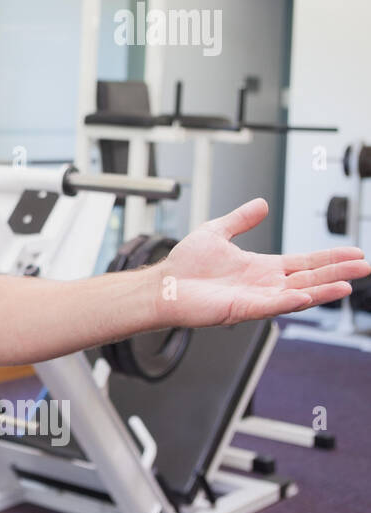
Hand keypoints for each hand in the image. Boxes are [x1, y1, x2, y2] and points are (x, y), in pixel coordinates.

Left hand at [158, 198, 369, 327]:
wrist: (163, 284)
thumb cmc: (185, 265)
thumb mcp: (217, 232)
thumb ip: (241, 219)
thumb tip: (261, 204)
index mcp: (262, 267)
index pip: (304, 262)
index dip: (329, 257)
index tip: (354, 253)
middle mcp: (264, 284)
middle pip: (309, 278)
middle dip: (338, 272)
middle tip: (365, 267)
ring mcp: (256, 298)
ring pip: (297, 294)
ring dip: (322, 290)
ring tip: (347, 285)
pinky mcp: (242, 309)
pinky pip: (271, 306)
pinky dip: (290, 301)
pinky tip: (308, 296)